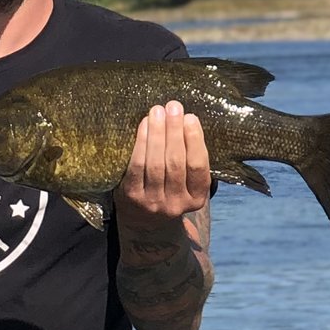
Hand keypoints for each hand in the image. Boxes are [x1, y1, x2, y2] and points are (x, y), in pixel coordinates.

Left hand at [114, 102, 211, 229]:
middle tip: (173, 107)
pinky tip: (144, 126)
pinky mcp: (131, 197)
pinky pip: (136, 166)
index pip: (197, 167)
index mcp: (196, 199)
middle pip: (176, 162)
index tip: (190, 118)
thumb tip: (186, 119)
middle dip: (174, 131)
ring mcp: (152, 202)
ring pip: (156, 163)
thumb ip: (191, 160)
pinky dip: (141, 143)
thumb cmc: (170, 191)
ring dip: (157, 134)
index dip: (194, 140)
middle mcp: (175, 204)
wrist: (145, 223)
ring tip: (157, 111)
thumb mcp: (188, 185)